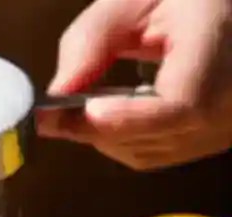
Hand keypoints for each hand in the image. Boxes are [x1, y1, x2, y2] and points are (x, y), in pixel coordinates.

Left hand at [39, 0, 231, 169]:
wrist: (214, 15)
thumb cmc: (178, 1)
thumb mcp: (130, 1)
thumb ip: (91, 40)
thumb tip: (58, 92)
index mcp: (217, 47)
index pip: (182, 104)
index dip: (129, 116)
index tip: (87, 110)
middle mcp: (228, 97)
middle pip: (157, 134)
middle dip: (96, 126)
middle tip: (50, 115)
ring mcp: (222, 124)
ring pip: (150, 151)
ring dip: (103, 134)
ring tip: (80, 106)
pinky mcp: (209, 137)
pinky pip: (154, 154)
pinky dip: (119, 138)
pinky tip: (109, 112)